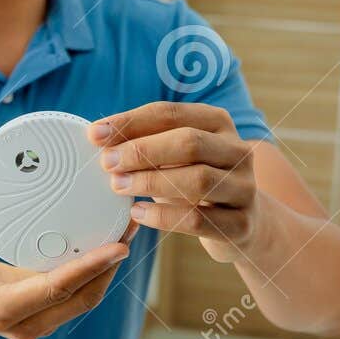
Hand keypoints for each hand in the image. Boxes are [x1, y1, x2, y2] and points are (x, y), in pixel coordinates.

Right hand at [0, 172, 131, 338]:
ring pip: (85, 300)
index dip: (89, 268)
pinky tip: (109, 243)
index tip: (118, 246)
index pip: (55, 289)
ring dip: (109, 269)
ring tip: (126, 230)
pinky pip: (79, 297)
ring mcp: (37, 325)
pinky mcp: (46, 318)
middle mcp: (24, 325)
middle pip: (82, 298)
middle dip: (110, 265)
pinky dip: (97, 273)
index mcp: (1, 309)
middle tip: (129, 226)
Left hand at [91, 101, 257, 262]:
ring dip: (151, 182)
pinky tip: (138, 213)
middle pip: (189, 143)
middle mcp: (238, 151)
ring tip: (118, 186)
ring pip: (197, 180)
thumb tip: (98, 136)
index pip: (171, 114)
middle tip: (107, 163)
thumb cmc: (194, 183)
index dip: (131, 122)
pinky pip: (198, 220)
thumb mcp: (174, 158)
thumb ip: (144, 143)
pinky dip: (163, 217)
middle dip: (142, 151)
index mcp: (218, 123)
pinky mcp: (241, 225)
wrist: (241, 225)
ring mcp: (244, 188)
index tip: (95, 134)